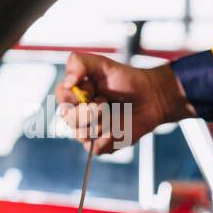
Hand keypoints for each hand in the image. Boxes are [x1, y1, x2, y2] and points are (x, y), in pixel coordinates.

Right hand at [55, 54, 194, 155]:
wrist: (150, 97)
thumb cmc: (126, 79)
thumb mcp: (102, 64)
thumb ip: (79, 63)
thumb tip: (67, 82)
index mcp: (74, 95)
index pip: (61, 99)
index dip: (76, 97)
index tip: (93, 88)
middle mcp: (77, 114)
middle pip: (69, 120)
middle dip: (90, 111)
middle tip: (105, 103)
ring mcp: (88, 131)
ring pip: (82, 135)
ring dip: (102, 123)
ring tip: (114, 113)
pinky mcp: (101, 145)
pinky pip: (95, 148)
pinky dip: (108, 139)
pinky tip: (118, 129)